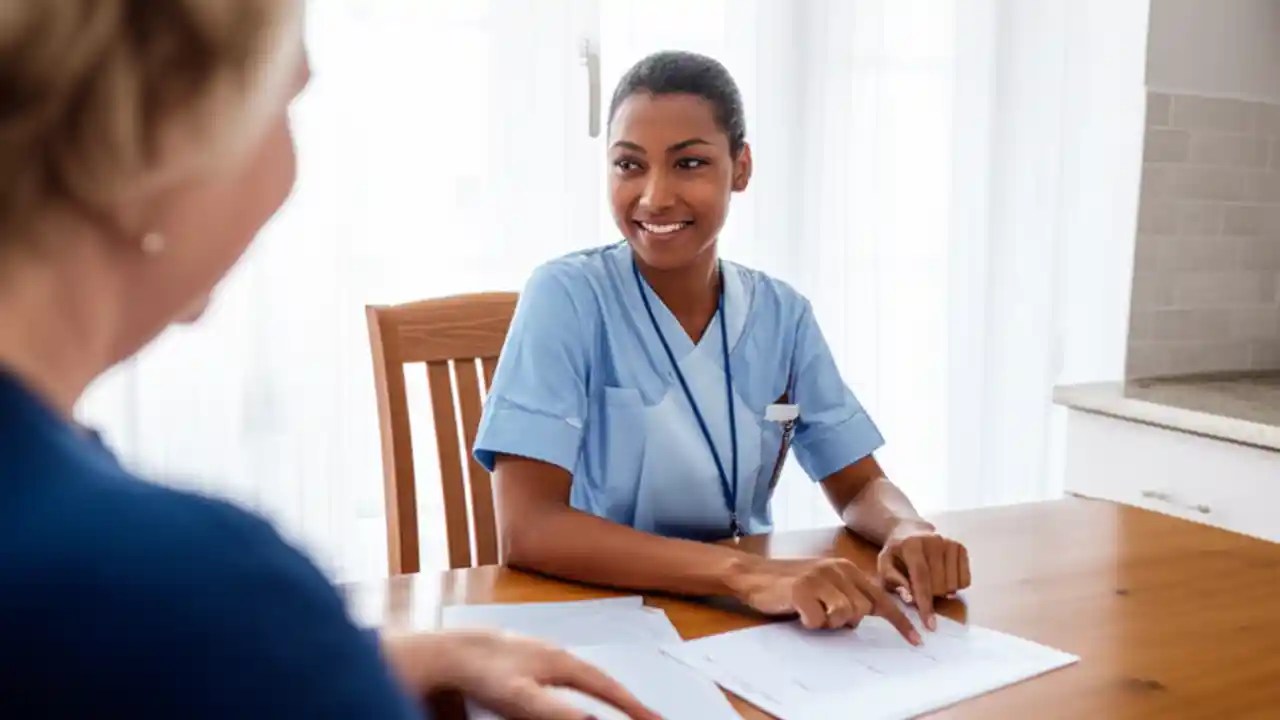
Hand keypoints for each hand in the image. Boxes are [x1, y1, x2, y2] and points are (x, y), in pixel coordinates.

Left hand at [382, 630, 660, 719]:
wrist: (447, 652)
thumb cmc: (482, 674)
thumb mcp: (524, 701)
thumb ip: (562, 713)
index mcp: (561, 661)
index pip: (607, 686)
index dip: (631, 705)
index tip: (654, 719)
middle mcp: (554, 652)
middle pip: (596, 678)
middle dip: (619, 697)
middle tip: (640, 713)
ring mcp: (537, 652)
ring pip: (577, 674)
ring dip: (598, 689)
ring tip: (613, 702)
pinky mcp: (520, 657)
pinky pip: (557, 675)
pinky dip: (572, 686)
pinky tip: (563, 691)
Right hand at [727, 556, 921, 644]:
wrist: (753, 575)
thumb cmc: (790, 584)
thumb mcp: (825, 585)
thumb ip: (847, 595)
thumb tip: (862, 617)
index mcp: (846, 569)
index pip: (881, 598)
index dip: (899, 621)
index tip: (916, 640)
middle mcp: (837, 570)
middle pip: (862, 610)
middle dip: (846, 620)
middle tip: (823, 613)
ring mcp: (819, 578)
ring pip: (843, 616)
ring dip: (826, 621)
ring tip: (809, 610)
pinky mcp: (802, 590)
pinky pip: (818, 621)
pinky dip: (809, 623)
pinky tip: (798, 611)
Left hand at [877, 521, 970, 630]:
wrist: (909, 531)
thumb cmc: (896, 555)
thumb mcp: (884, 567)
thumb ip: (893, 582)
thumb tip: (909, 598)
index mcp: (911, 545)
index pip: (921, 578)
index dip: (925, 603)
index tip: (930, 625)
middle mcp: (933, 540)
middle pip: (939, 584)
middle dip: (930, 597)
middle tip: (920, 592)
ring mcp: (949, 542)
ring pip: (954, 585)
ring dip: (943, 592)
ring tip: (931, 584)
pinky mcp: (960, 547)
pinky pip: (965, 580)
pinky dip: (956, 586)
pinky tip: (944, 578)